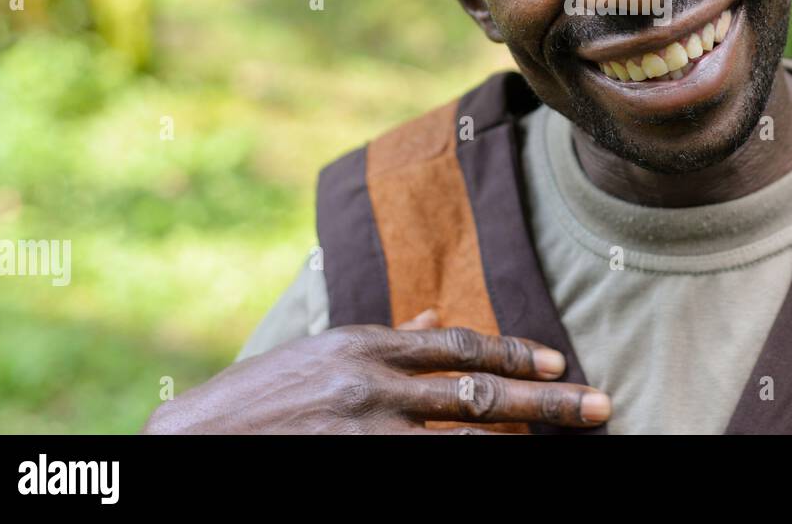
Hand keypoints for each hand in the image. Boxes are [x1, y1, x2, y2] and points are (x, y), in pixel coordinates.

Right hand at [142, 309, 610, 433]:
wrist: (191, 443)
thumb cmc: (258, 398)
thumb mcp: (320, 353)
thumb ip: (384, 339)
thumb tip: (434, 319)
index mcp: (365, 345)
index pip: (460, 347)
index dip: (515, 355)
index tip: (558, 365)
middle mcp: (372, 386)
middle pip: (480, 396)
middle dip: (548, 404)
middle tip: (599, 407)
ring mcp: (364, 433)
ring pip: (465, 444)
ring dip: (524, 446)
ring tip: (570, 445)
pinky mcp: (354, 469)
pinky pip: (430, 472)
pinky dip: (468, 470)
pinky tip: (503, 470)